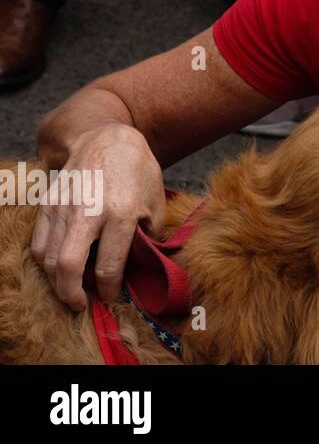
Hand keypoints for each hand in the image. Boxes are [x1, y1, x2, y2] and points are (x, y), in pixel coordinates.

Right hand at [29, 124, 164, 310]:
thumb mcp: (155, 203)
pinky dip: (45, 262)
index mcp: (120, 213)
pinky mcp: (47, 203)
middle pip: (68, 265)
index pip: (109, 265)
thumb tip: (139, 269)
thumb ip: (147, 237)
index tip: (110, 298)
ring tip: (70, 290)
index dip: (108, 290)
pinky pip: (38, 243)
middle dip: (72, 294)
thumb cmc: (137, 173)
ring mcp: (63, 207)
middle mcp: (88, 211)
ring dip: (56, 282)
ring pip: (48, 258)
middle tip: (80, 304)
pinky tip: (58, 269)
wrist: (107, 139)